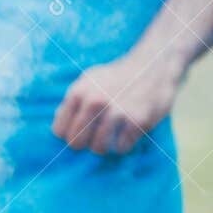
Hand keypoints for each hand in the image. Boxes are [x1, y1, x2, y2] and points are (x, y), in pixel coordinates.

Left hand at [52, 53, 182, 155]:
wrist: (154, 64)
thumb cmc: (117, 76)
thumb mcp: (89, 80)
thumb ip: (73, 100)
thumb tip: (59, 124)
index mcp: (79, 92)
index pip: (59, 130)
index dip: (68, 135)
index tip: (77, 133)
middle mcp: (95, 102)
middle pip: (76, 142)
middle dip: (84, 144)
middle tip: (92, 139)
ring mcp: (117, 112)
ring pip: (98, 148)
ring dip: (103, 147)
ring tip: (108, 138)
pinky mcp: (138, 121)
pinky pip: (121, 148)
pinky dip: (122, 145)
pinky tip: (125, 135)